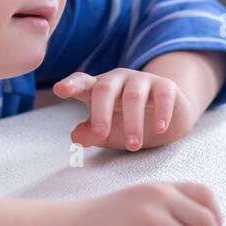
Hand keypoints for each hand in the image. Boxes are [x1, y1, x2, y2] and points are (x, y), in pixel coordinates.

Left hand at [52, 67, 196, 149]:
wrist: (166, 118)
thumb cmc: (126, 123)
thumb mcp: (107, 132)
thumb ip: (90, 133)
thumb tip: (75, 137)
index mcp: (97, 88)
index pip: (81, 82)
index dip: (71, 85)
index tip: (60, 90)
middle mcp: (117, 79)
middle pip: (104, 89)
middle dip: (101, 112)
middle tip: (101, 134)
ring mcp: (141, 80)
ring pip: (133, 96)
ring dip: (132, 121)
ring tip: (133, 145)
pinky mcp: (165, 86)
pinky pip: (162, 96)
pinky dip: (161, 112)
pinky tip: (159, 128)